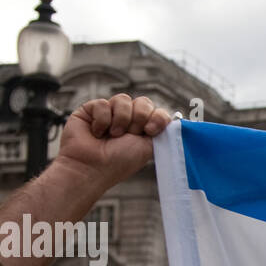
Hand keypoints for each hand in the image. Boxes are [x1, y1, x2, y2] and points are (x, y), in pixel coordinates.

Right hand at [55, 94, 172, 192]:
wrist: (92, 167)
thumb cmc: (119, 162)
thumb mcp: (147, 147)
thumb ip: (160, 131)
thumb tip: (175, 118)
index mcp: (143, 130)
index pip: (157, 111)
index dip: (157, 117)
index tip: (150, 131)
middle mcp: (128, 120)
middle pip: (143, 102)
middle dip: (139, 118)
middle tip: (129, 134)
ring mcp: (109, 113)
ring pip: (123, 99)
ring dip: (121, 120)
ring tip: (112, 135)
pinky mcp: (91, 110)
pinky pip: (103, 103)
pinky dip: (102, 120)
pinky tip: (97, 132)